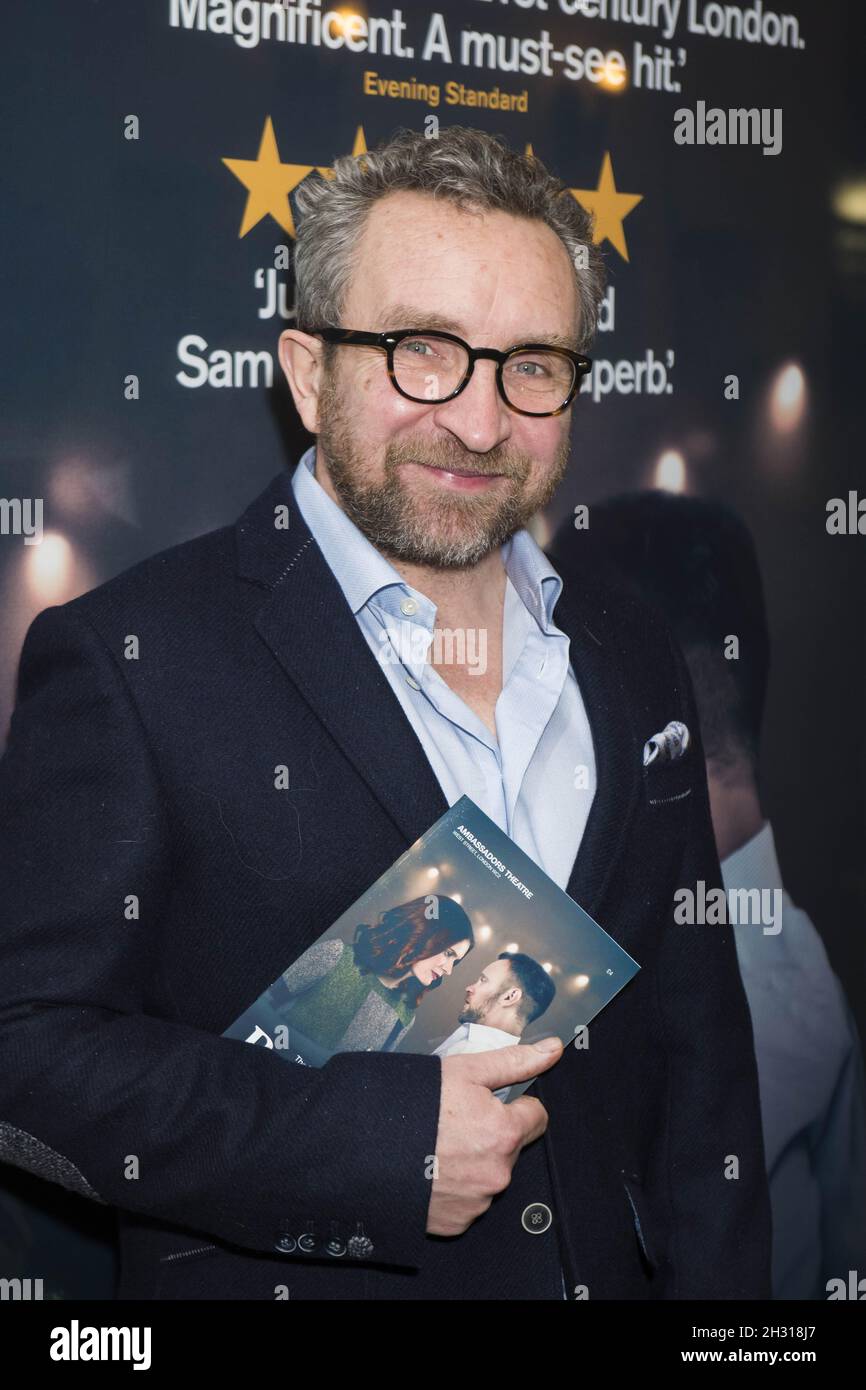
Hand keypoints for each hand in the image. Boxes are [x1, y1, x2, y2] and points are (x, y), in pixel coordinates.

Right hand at [426, 1037, 563, 1236]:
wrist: (366, 1148)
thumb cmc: (413, 1105)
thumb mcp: (464, 1071)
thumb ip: (514, 1062)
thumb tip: (553, 1050)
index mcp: (504, 1133)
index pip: (536, 1118)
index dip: (514, 1106)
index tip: (491, 1103)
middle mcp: (497, 1173)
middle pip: (509, 1147)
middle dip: (490, 1134)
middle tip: (455, 1122)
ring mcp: (476, 1202)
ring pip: (488, 1175)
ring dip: (472, 1163)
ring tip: (438, 1147)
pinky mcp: (455, 1223)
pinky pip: (467, 1202)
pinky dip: (454, 1188)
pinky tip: (431, 1170)